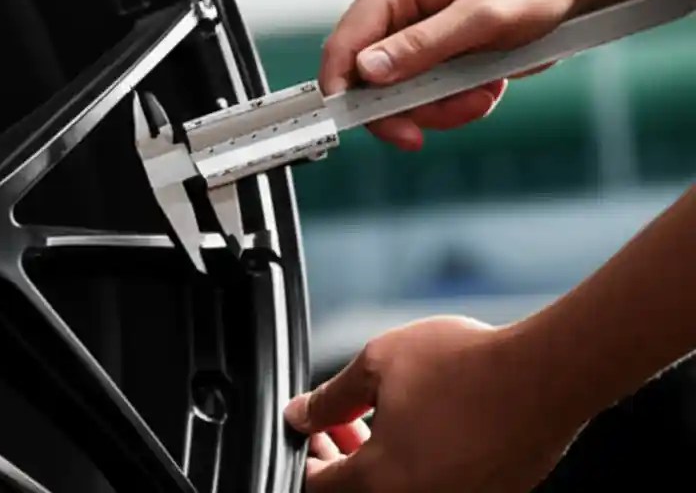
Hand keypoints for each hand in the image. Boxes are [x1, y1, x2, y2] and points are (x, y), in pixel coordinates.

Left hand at [286, 316, 587, 492]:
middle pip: (358, 492)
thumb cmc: (466, 365)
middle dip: (339, 459)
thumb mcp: (376, 365)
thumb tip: (301, 415)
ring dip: (377, 462)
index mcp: (381, 482)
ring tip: (372, 421)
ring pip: (398, 490)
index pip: (320, 486)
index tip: (308, 434)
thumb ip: (329, 398)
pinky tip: (419, 429)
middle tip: (334, 427)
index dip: (307, 458)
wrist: (545, 374)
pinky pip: (437, 486)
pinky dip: (418, 466)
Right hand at [319, 0, 588, 149]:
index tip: (363, 120)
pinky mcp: (429, 60)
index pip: (343, 44)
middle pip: (366, 81)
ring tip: (481, 96)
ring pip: (397, 98)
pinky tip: (484, 89)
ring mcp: (409, 39)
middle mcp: (393, 13)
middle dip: (405, 108)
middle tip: (438, 124)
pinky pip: (423, 99)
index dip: (342, 87)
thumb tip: (367, 70)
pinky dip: (452, 106)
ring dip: (439, 109)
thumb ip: (422, 45)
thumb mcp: (481, 17)